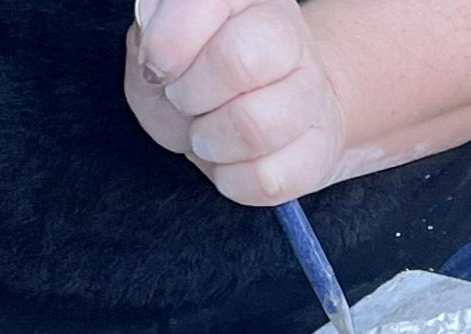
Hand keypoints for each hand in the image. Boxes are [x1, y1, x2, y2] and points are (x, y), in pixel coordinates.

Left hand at [124, 0, 348, 206]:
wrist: (254, 119)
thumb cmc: (196, 81)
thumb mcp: (157, 50)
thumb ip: (149, 40)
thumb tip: (157, 52)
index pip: (208, 1)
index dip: (168, 43)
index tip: (157, 67)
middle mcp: (288, 33)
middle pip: (239, 60)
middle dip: (190, 94)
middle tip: (183, 100)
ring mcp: (312, 92)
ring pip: (256, 126)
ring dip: (211, 142)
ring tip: (206, 134)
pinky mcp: (321, 147)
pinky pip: (268, 178)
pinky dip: (232, 178)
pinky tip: (231, 160)